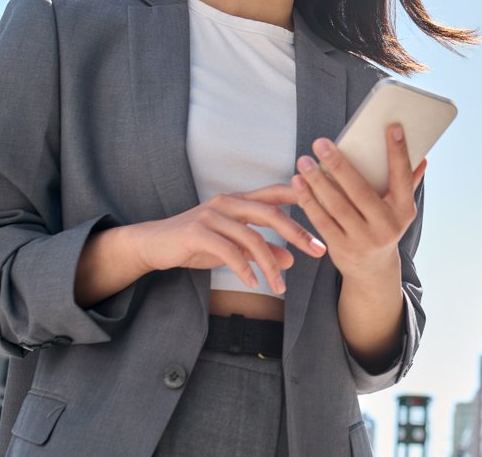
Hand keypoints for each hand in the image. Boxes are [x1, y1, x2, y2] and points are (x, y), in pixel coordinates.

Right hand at [132, 185, 326, 292]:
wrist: (153, 244)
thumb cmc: (196, 243)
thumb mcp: (233, 247)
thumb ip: (261, 250)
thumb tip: (290, 260)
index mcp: (240, 201)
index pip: (276, 193)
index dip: (302, 196)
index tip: (329, 207)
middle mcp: (228, 202)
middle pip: (271, 212)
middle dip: (298, 232)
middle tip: (318, 251)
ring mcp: (212, 215)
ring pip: (251, 236)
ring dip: (270, 264)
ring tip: (280, 287)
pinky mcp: (196, 232)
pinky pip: (228, 250)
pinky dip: (244, 269)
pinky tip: (253, 283)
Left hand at [290, 124, 425, 279]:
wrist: (373, 270)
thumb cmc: (385, 226)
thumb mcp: (400, 209)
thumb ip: (408, 182)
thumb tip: (423, 157)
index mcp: (404, 210)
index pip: (403, 177)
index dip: (398, 152)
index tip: (391, 127)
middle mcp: (386, 226)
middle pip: (360, 191)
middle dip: (338, 165)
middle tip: (321, 143)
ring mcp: (363, 240)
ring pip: (337, 206)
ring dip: (317, 182)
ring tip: (304, 161)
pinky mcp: (342, 249)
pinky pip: (322, 222)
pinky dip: (308, 201)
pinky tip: (298, 183)